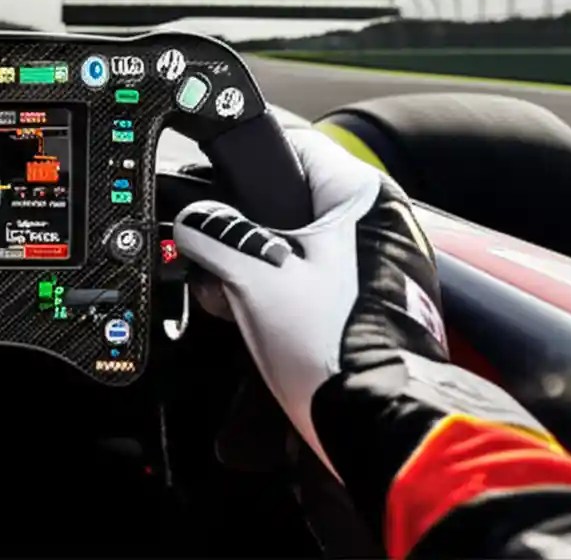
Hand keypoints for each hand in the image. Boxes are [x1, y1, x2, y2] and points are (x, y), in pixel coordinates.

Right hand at [172, 128, 446, 472]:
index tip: (209, 183)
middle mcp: (379, 222)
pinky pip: (312, 278)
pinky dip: (280, 292)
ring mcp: (379, 263)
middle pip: (289, 202)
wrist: (378, 422)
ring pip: (297, 244)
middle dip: (244, 231)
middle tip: (217, 257)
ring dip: (257, 267)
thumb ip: (214, 236)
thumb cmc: (338, 347)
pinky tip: (256, 318)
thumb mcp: (254, 278)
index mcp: (362, 197)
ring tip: (234, 296)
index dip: (243, 163)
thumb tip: (191, 221)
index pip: (293, 147)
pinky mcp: (371, 301)